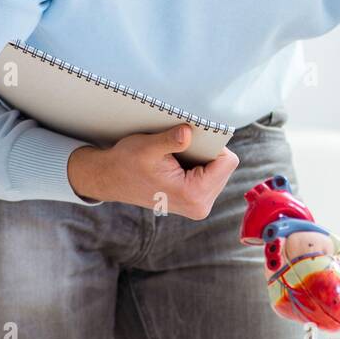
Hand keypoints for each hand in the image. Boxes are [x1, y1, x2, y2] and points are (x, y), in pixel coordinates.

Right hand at [67, 124, 239, 217]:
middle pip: (225, 166)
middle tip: (179, 152)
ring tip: (176, 161)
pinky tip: (177, 166)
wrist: (111, 180)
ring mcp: (199, 205)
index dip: (213, 146)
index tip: (192, 142)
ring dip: (201, 160)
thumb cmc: (126, 163)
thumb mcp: (147, 147)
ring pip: (219, 170)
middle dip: (206, 154)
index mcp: (194, 195)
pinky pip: (210, 175)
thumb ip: (170, 141)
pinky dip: (197, 166)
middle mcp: (200, 206)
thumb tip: (188, 132)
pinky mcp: (195, 201)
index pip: (228, 162)